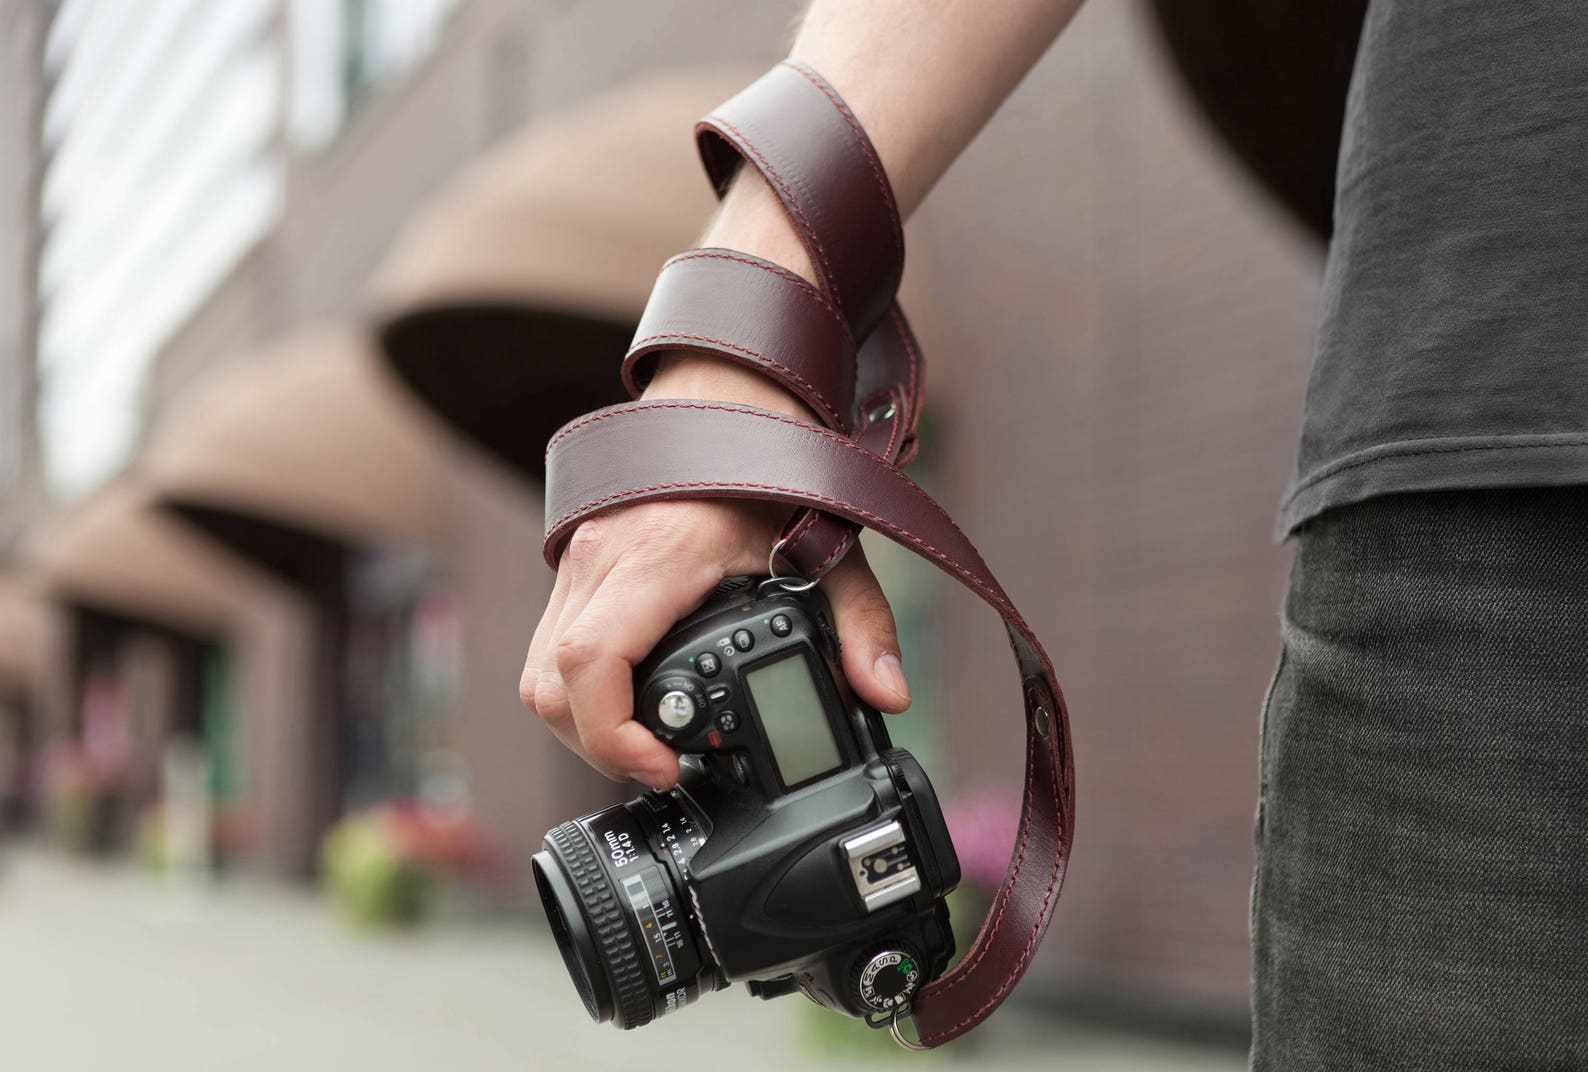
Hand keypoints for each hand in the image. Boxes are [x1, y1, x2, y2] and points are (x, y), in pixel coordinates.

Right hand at [520, 359, 912, 789]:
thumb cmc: (772, 464)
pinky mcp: (572, 566)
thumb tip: (888, 694)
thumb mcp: (831, 542)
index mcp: (661, 553)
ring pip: (538, 673)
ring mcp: (578, 561)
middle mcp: (603, 557)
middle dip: (596, 746)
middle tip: (659, 767)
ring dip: (579, 724)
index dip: (611, 733)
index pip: (594, 661)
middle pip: (550, 684)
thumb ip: (862, 621)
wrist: (727, 394)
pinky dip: (575, 690)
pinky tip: (627, 703)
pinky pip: (547, 648)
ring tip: (644, 746)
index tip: (661, 766)